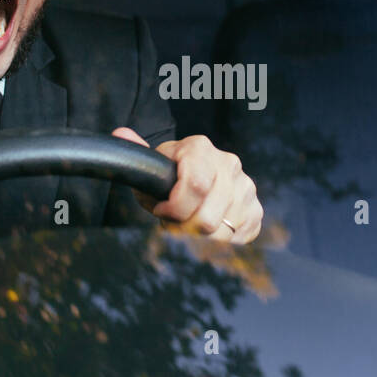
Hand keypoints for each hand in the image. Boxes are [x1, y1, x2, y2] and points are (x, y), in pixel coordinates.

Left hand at [111, 128, 261, 243]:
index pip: (196, 185)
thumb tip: (120, 134)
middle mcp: (229, 164)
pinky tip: (206, 232)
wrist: (198, 179)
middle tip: (172, 223)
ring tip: (188, 226)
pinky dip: (219, 243)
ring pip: (222, 233)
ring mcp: (246, 187)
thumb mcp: (151, 167)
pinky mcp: (255, 209)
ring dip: (199, 239)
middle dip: (184, 229)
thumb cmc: (168, 176)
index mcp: (200, 149)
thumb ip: (137, 155)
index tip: (161, 211)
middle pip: (207, 218)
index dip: (175, 208)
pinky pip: (238, 238)